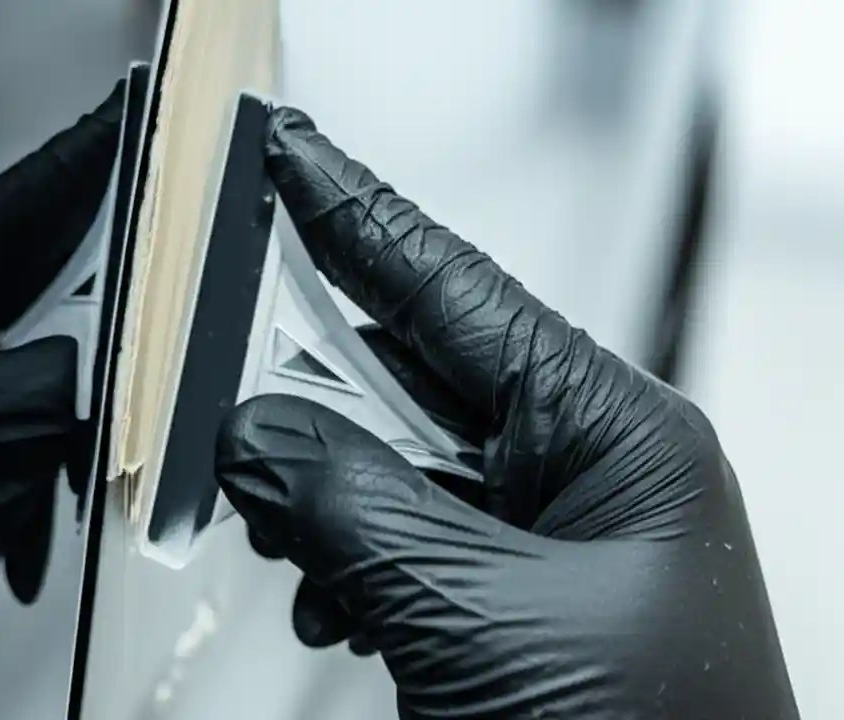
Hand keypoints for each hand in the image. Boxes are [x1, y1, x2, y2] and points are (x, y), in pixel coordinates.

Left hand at [0, 81, 123, 718]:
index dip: (65, 175)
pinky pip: (65, 440)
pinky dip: (70, 483)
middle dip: (110, 299)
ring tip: (77, 468)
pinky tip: (33, 537)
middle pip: (44, 293)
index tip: (133, 129)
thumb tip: (89, 367)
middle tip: (178, 284)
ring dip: (91, 418)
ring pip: (66, 372)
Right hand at [215, 107, 797, 718]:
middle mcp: (585, 470)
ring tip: (277, 519)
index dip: (360, 216)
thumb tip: (254, 430)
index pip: (458, 287)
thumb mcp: (476, 613)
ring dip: (324, 488)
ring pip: (400, 462)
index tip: (289, 159)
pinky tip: (324, 592)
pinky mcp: (510, 599)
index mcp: (614, 436)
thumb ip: (351, 504)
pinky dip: (345, 556)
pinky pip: (403, 536)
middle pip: (421, 372)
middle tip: (230, 356)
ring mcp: (549, 538)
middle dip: (319, 375)